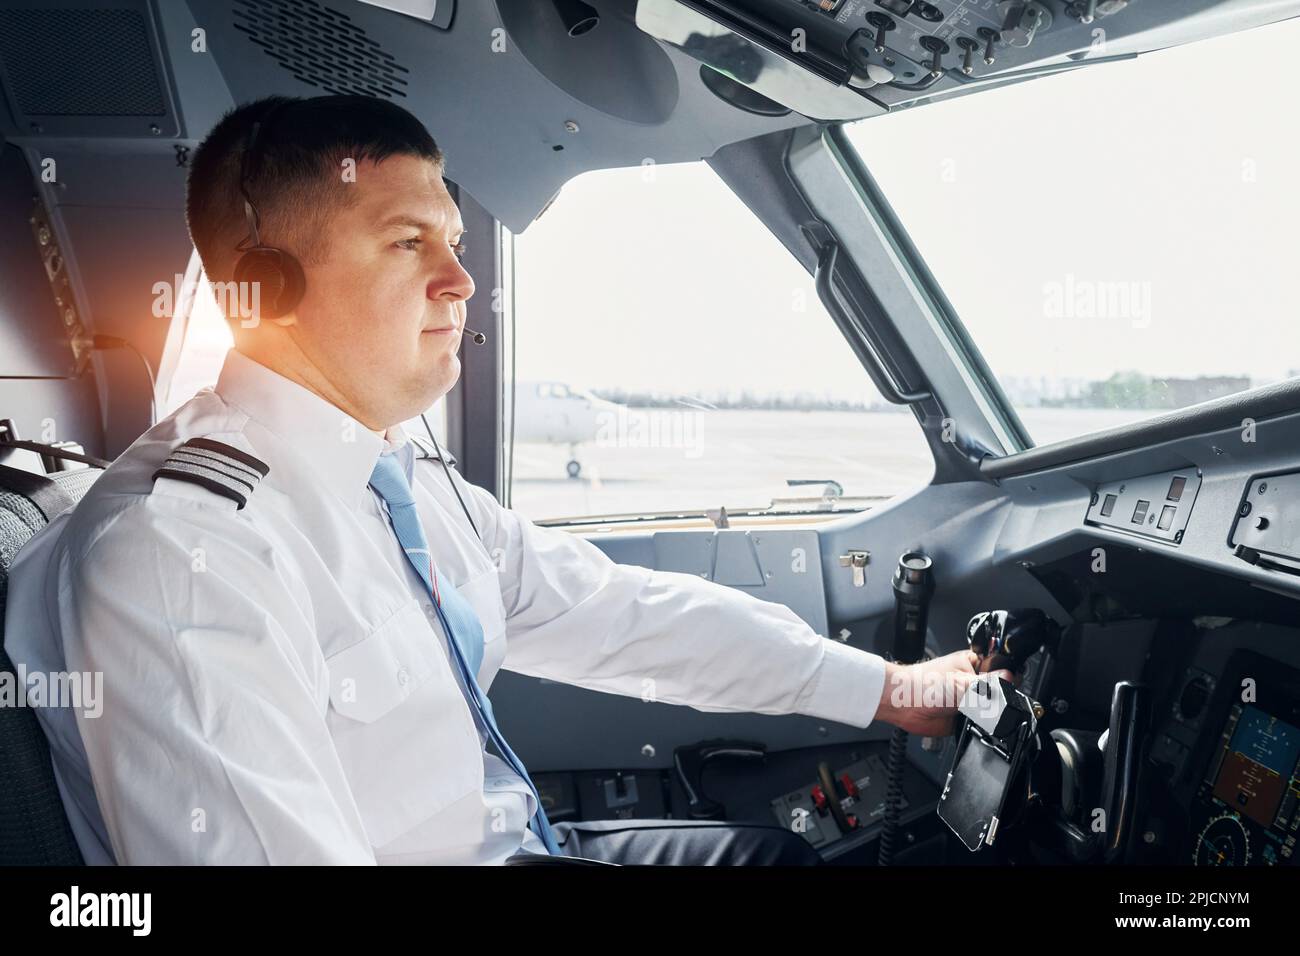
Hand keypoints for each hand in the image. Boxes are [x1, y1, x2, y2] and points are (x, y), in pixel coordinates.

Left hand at [874, 649, 1014, 736]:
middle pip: (998, 692)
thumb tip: (1009, 678)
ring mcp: (968, 700)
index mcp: (973, 664)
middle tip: (987, 704)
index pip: (1002, 669)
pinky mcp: (963, 718)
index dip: (1009, 680)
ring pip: (990, 711)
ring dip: (986, 716)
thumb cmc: (922, 684)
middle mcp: (972, 681)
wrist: (902, 705)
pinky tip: (970, 725)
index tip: (1008, 689)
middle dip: (997, 701)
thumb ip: (986, 685)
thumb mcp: (960, 683)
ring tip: (973, 714)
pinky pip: (979, 725)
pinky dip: (978, 728)